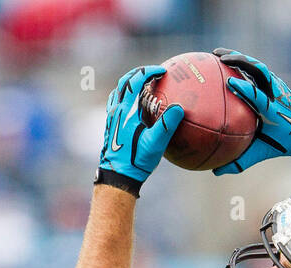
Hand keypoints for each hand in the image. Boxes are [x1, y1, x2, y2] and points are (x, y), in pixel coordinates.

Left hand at [95, 66, 184, 194]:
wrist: (117, 174)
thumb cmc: (137, 160)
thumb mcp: (156, 144)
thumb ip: (167, 125)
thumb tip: (179, 108)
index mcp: (127, 110)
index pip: (136, 81)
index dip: (149, 72)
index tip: (163, 71)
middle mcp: (117, 110)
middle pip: (125, 81)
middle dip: (140, 73)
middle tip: (154, 73)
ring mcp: (112, 116)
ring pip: (119, 90)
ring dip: (131, 83)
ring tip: (144, 85)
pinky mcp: (111, 124)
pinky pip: (117, 102)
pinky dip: (126, 96)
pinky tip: (134, 104)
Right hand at [212, 48, 290, 174]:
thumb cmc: (283, 141)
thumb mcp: (263, 152)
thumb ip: (241, 160)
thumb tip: (216, 172)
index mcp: (274, 112)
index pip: (261, 97)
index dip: (247, 89)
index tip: (231, 83)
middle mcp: (276, 94)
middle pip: (260, 72)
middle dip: (242, 63)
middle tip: (220, 59)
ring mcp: (276, 85)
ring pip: (258, 67)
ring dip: (239, 58)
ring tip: (217, 55)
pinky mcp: (274, 80)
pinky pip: (256, 69)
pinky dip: (241, 63)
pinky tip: (223, 61)